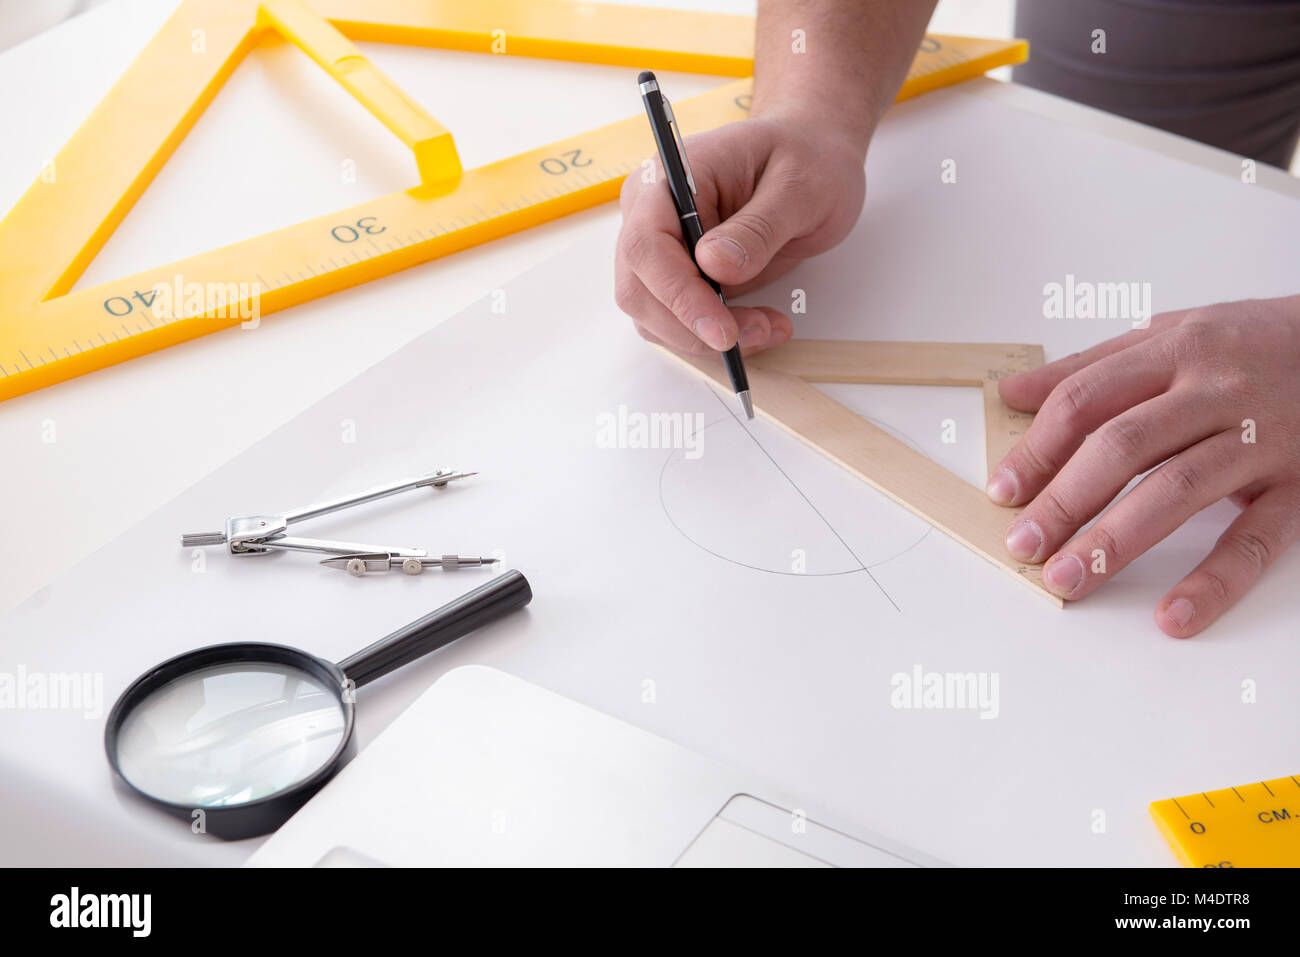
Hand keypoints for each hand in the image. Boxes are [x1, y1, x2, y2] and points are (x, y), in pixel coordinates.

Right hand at [614, 115, 865, 354]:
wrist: (814, 161)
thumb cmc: (806, 160)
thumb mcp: (798, 187)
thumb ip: (758, 226)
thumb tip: (713, 265)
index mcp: (670, 178)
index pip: (647, 244)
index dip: (678, 295)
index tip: (721, 330)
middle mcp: (651, 215)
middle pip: (639, 290)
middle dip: (693, 326)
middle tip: (756, 334)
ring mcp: (662, 250)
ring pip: (654, 317)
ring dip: (706, 339)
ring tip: (768, 328)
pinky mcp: (680, 279)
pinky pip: (679, 323)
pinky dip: (714, 339)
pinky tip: (760, 326)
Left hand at [987, 294, 1299, 636]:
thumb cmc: (1252, 344)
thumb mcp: (1172, 334)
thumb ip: (1091, 366)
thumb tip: (1012, 393)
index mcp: (1176, 350)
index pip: (1087, 401)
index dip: (1038, 450)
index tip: (1004, 492)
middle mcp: (1216, 392)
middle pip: (1124, 446)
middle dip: (1064, 501)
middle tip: (1023, 545)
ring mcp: (1261, 440)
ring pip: (1178, 491)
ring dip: (1114, 541)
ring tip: (1067, 579)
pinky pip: (1254, 540)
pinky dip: (1214, 581)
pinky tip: (1173, 616)